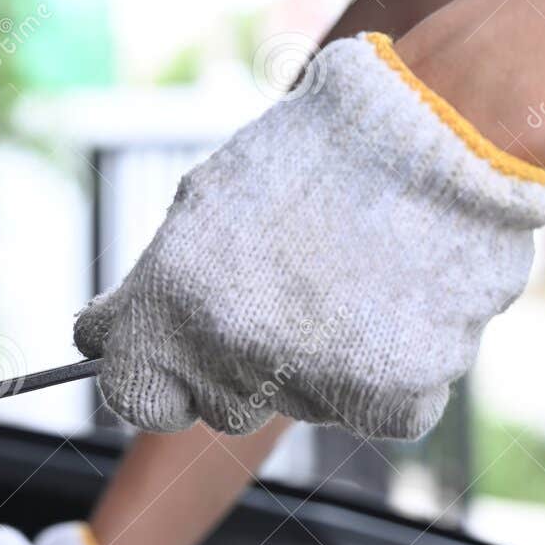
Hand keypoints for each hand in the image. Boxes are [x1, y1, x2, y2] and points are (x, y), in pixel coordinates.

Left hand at [74, 31, 544, 440]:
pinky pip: (378, 413)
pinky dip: (391, 378)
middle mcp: (229, 360)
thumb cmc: (317, 153)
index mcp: (170, 311)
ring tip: (357, 276)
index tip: (169, 352)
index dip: (152, 372)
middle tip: (287, 292)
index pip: (132, 393)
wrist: (444, 130)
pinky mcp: (391, 400)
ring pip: (299, 401)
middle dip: (237, 363)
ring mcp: (311, 387)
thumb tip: (100, 338)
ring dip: (318, 359)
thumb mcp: (203, 203)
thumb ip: (153, 285)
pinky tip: (403, 310)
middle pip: (217, 405)